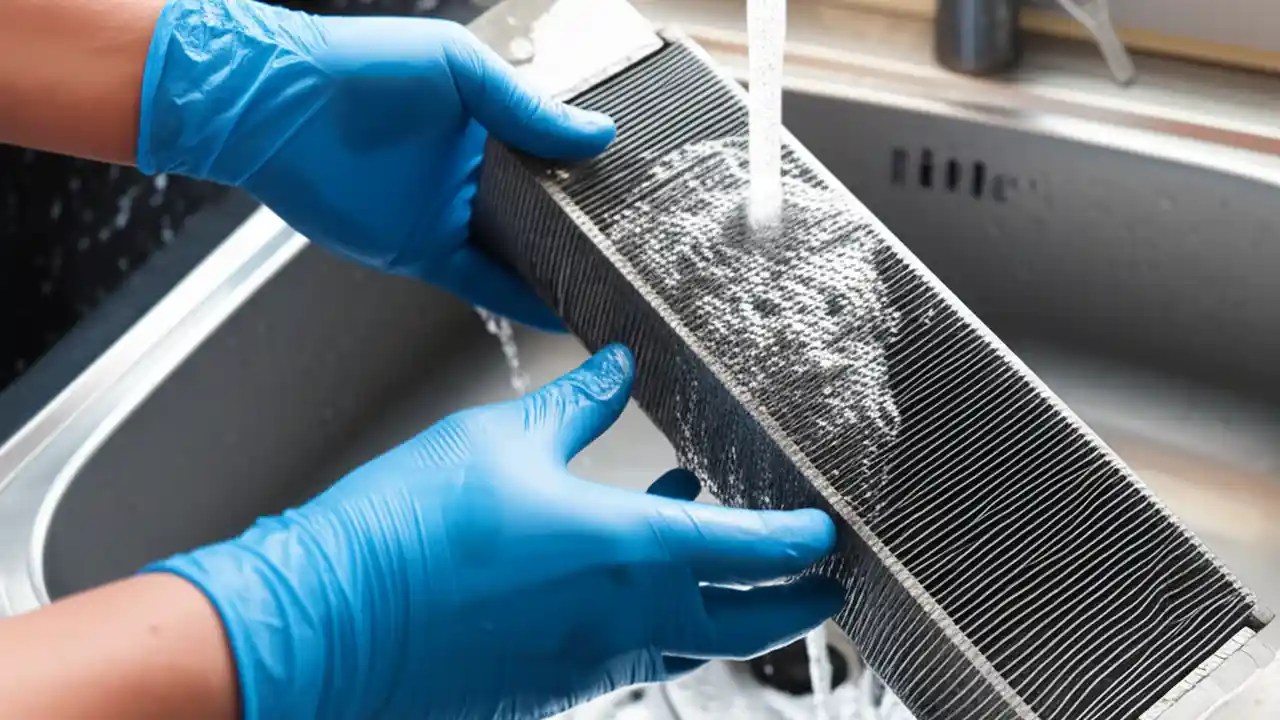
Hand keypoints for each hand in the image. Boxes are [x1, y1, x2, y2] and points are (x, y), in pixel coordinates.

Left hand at [137, 0, 614, 329]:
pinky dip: (520, 297)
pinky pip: (483, 281)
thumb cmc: (362, 68)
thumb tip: (598, 135)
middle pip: (543, 208)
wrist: (278, 106)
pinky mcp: (425, 252)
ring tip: (611, 286)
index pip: (554, 154)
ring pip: (519, 250)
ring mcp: (451, 214)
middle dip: (583, 229)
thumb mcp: (460, 69)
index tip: (637, 191)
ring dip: (558, 268)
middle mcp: (475, 171)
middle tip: (637, 248)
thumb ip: (529, 109)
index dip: (591, 174)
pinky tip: (559, 310)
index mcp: (488, 122)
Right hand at [149, 346, 840, 719]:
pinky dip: (647, 613)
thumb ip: (575, 406)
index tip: (826, 531)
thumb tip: (618, 368)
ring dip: (713, 601)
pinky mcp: (546, 685)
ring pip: (685, 640)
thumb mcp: (502, 441)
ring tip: (710, 548)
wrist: (327, 626)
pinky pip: (623, 651)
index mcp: (632, 555)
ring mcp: (587, 665)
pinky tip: (616, 572)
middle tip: (820, 583)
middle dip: (794, 606)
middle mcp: (625, 622)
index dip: (801, 540)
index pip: (755, 554)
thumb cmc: (410, 533)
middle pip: (745, 627)